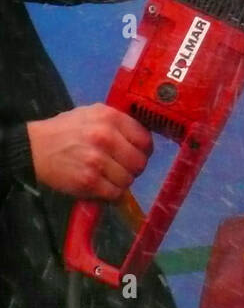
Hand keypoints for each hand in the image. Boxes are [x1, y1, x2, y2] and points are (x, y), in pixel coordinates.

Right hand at [27, 104, 152, 200]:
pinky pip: (114, 193)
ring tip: (110, 177)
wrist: (34, 148)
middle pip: (139, 162)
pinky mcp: (88, 181)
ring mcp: (98, 160)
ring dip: (121, 182)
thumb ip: (117, 121)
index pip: (144, 139)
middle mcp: (107, 137)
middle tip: (123, 168)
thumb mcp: (92, 113)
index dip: (144, 149)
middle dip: (134, 168)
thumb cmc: (65, 130)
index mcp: (110, 117)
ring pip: (128, 180)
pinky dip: (111, 194)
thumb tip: (140, 134)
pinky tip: (102, 187)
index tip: (138, 153)